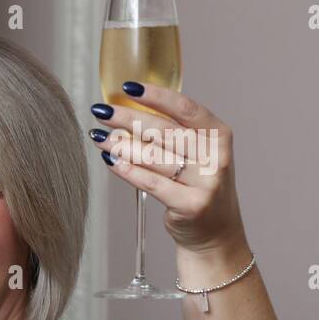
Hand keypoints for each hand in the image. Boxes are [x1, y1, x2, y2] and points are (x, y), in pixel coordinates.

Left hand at [91, 81, 246, 254]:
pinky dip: (128, 170)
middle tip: (101, 111)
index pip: (186, 108)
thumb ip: (172, 133)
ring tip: (99, 137)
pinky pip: (151, 183)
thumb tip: (126, 110)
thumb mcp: (196, 154)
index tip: (127, 88)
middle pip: (164, 131)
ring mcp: (206, 182)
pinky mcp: (191, 204)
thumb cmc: (197, 186)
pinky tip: (110, 160)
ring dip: (121, 145)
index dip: (156, 96)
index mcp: (219, 136)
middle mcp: (216, 157)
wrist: (215, 231)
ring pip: (154, 156)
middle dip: (127, 119)